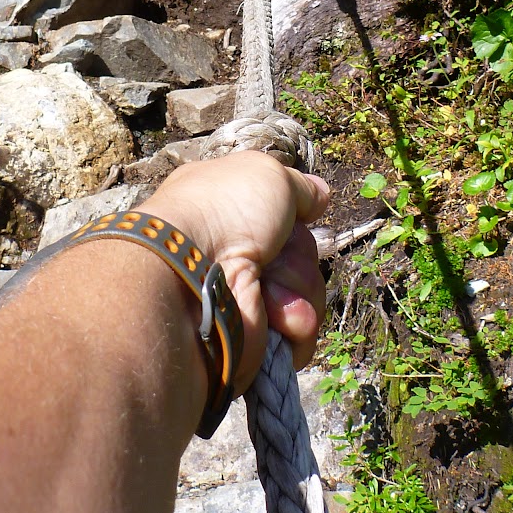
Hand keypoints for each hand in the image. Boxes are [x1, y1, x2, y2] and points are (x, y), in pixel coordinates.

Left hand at [144, 152, 329, 394]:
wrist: (192, 275)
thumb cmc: (223, 212)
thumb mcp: (267, 176)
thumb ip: (300, 186)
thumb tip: (320, 195)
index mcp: (230, 211)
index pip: (285, 216)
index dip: (297, 217)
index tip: (300, 215)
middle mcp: (234, 252)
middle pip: (301, 255)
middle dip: (297, 255)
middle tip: (274, 253)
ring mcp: (243, 295)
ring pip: (306, 293)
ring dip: (297, 288)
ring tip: (269, 290)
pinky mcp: (255, 337)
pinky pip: (302, 332)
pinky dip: (296, 323)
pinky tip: (278, 318)